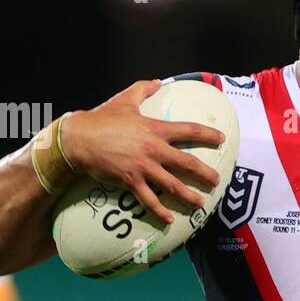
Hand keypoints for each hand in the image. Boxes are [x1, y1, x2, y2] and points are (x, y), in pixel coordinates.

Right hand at [61, 80, 227, 225]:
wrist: (78, 138)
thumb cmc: (102, 118)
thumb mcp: (125, 100)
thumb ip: (143, 89)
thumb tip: (158, 81)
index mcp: (155, 128)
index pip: (189, 130)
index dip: (208, 135)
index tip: (221, 139)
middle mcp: (153, 149)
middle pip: (187, 163)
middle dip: (205, 173)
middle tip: (217, 181)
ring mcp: (143, 167)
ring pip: (172, 185)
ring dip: (188, 196)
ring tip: (200, 203)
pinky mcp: (131, 181)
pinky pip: (149, 199)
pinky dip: (160, 210)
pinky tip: (170, 219)